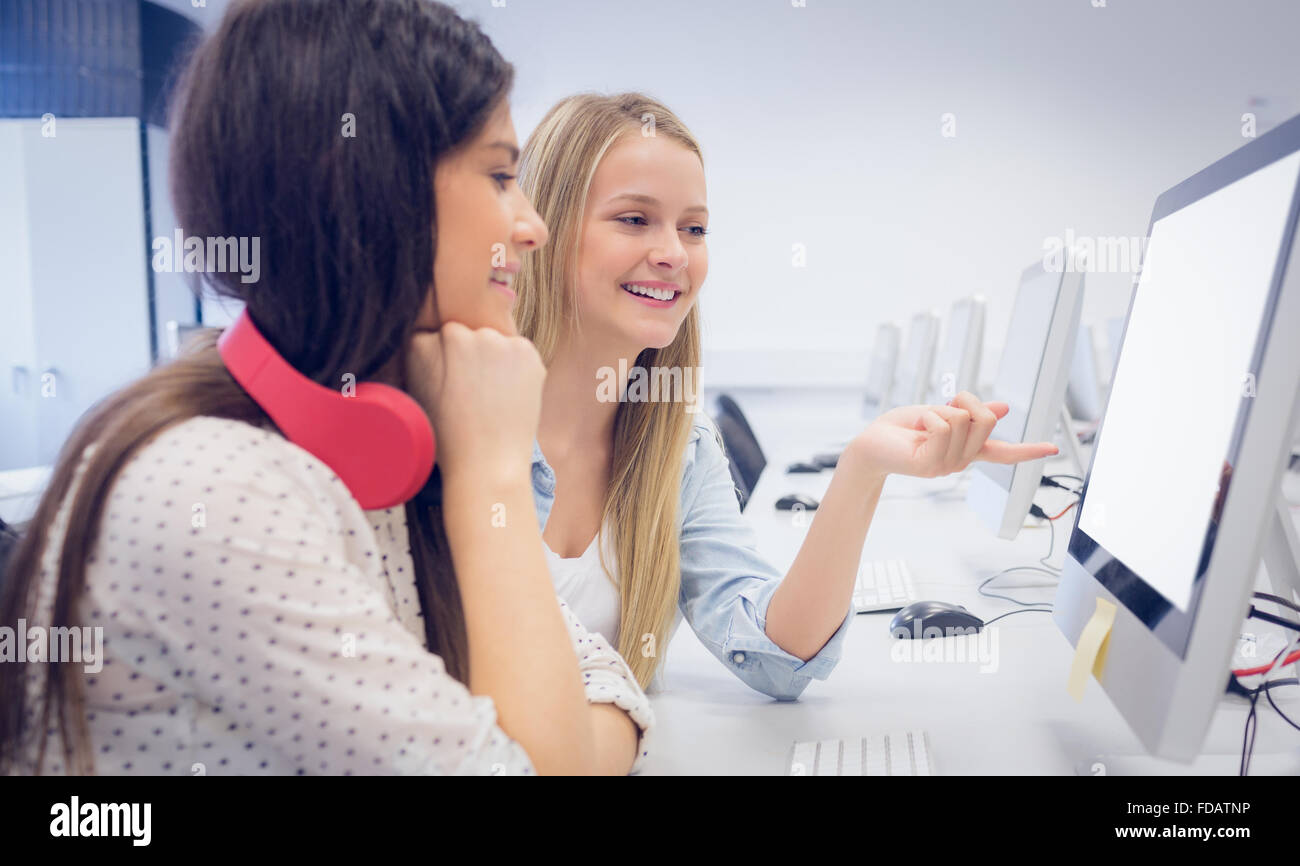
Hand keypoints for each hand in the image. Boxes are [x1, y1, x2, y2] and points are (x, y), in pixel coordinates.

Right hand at [405, 322, 545, 482]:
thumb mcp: (418, 395)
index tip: (452, 383)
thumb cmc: (449, 440)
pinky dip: (520, 369)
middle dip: (471, 356)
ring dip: (497, 360)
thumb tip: (439, 343)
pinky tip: (512, 396)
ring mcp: (491, 339)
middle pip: (467, 334)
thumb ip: (426, 362)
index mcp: (419, 343)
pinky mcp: (523, 348)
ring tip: (495, 398)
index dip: (446, 362)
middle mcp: (454, 333)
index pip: (436, 337)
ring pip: (495, 341)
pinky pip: (521, 351)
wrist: (486, 465)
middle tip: (476, 393)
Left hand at [848, 391, 1057, 479]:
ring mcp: (947, 466)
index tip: (1054, 447)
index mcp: (967, 450)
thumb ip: (970, 414)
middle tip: (941, 408)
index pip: (1004, 452)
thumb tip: (1003, 408)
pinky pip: (942, 425)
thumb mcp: (941, 414)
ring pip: (962, 419)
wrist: (870, 444)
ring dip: (939, 410)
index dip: (1028, 449)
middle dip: (964, 401)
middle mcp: (961, 461)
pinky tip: (916, 431)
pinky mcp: (930, 464)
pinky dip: (929, 418)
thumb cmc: (902, 429)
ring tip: (922, 425)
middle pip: (986, 418)